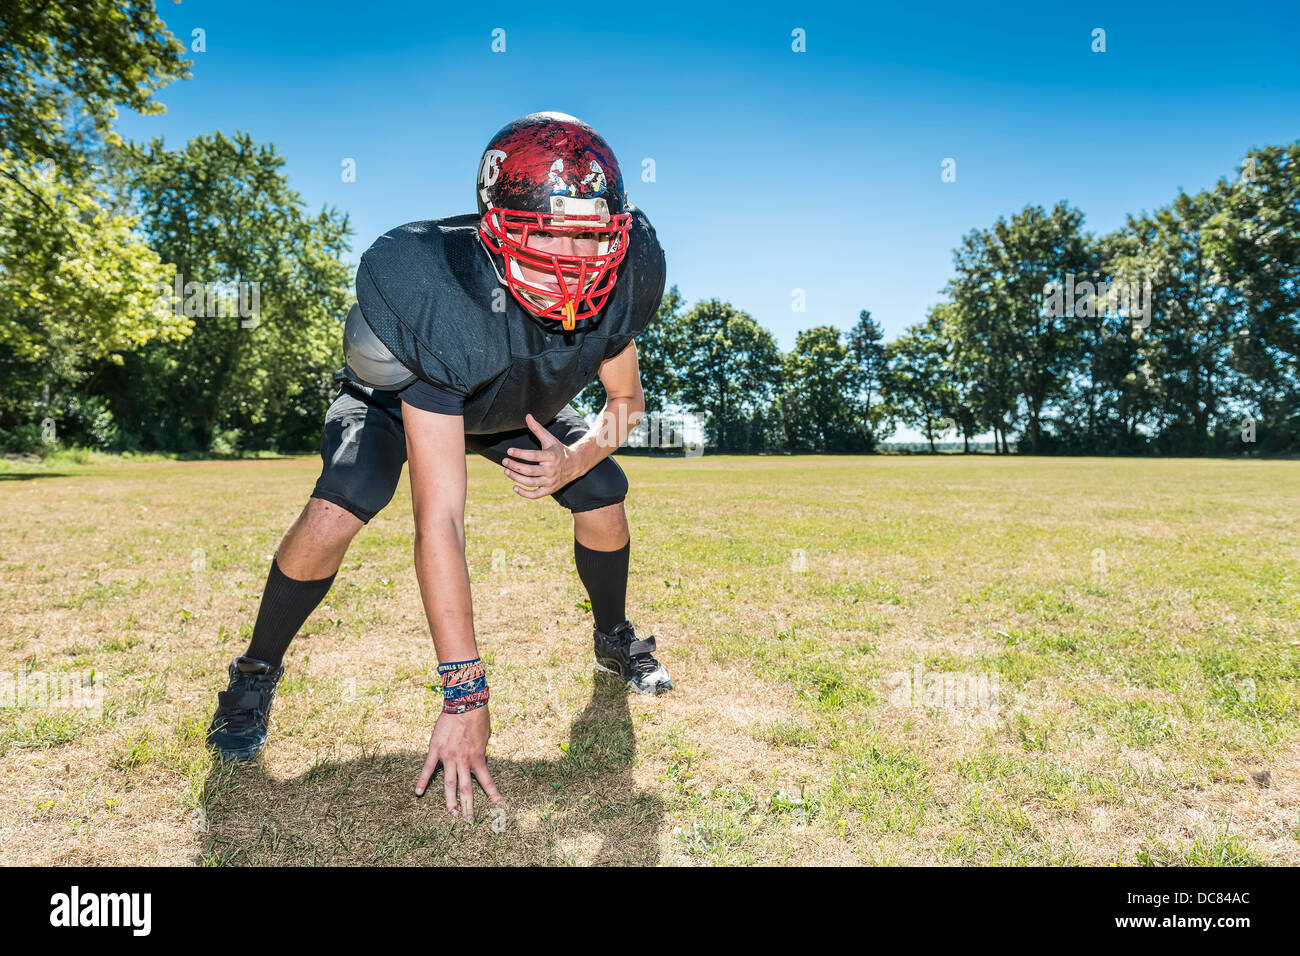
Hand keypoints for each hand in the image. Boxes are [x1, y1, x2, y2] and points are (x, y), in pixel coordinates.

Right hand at [415, 705, 503, 819]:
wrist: (465, 703)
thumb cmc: (478, 717)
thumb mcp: (486, 737)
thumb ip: (481, 751)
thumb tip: (480, 758)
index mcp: (478, 758)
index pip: (487, 781)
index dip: (493, 795)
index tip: (500, 806)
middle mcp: (464, 761)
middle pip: (466, 789)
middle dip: (468, 806)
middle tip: (469, 821)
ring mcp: (449, 757)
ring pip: (449, 784)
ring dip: (450, 801)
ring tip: (451, 814)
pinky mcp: (436, 750)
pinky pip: (428, 768)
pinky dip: (422, 781)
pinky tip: (418, 793)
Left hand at [503, 413, 582, 498]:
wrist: (575, 465)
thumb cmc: (559, 450)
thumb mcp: (550, 439)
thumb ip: (537, 428)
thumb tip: (528, 416)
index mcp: (551, 456)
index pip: (533, 456)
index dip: (520, 454)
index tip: (509, 451)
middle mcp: (551, 470)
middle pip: (529, 471)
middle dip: (514, 466)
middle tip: (505, 461)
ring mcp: (550, 481)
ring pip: (530, 483)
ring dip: (516, 478)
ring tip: (506, 472)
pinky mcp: (549, 490)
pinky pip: (535, 495)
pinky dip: (524, 493)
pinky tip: (515, 487)